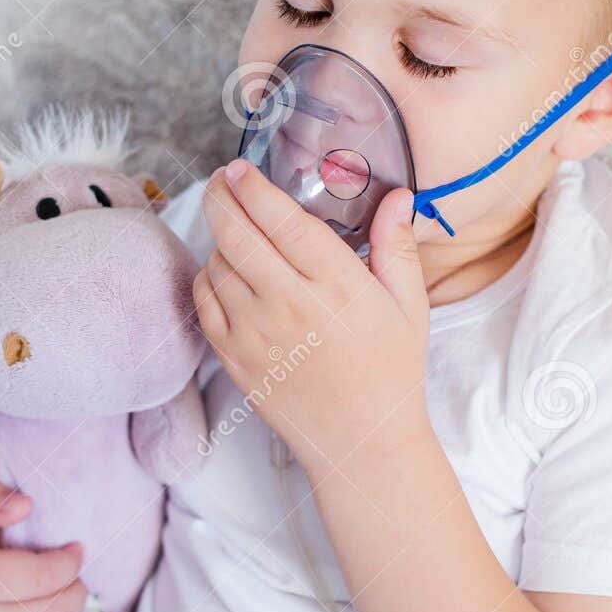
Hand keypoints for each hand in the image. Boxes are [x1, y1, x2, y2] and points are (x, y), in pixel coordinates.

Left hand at [193, 159, 433, 477]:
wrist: (361, 443)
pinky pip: (203, 302)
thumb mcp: (408, 307)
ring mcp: (255, 333)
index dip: (253, 188)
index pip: (281, 221)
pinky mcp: (233, 358)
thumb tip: (397, 196)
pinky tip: (223, 269)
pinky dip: (206, 277)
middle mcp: (289, 304)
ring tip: (234, 228)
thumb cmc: (390, 371)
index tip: (239, 168)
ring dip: (219, 238)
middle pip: (236, 234)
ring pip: (217, 265)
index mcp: (336, 285)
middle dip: (220, 197)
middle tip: (221, 182)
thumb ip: (397, 247)